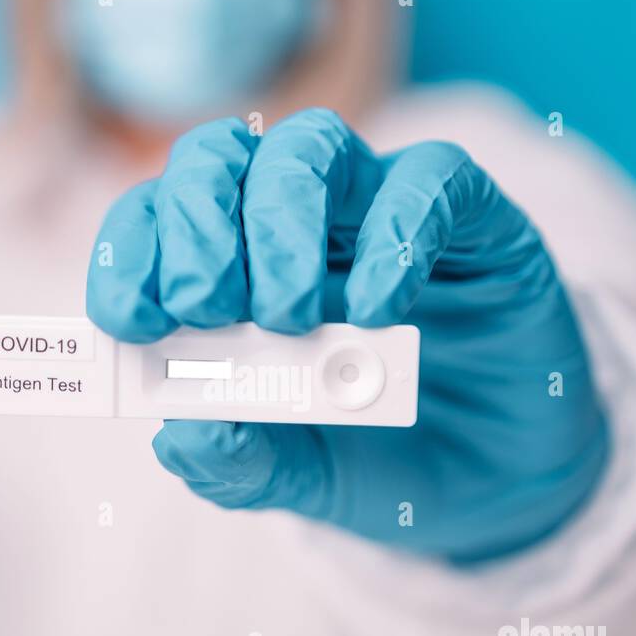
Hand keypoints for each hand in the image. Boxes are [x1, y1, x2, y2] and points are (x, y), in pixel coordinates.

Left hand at [86, 109, 608, 561]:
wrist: (502, 488)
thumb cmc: (384, 459)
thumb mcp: (299, 478)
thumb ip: (236, 460)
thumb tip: (178, 432)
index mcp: (237, 277)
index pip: (159, 222)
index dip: (133, 255)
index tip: (133, 321)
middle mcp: (303, 230)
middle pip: (221, 160)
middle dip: (198, 225)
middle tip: (208, 308)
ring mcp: (384, 217)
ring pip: (314, 147)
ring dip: (280, 221)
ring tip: (289, 316)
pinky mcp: (475, 224)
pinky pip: (434, 182)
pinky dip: (395, 235)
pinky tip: (376, 308)